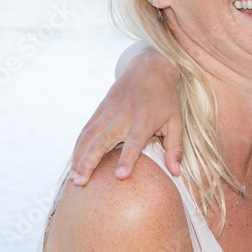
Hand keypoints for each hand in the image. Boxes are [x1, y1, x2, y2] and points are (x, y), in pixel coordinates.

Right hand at [69, 50, 182, 184]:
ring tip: (74, 179)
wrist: (148, 68)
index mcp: (143, 121)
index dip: (127, 159)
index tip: (119, 176)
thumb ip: (175, 148)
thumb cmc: (165, 98)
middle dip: (90, 163)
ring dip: (79, 158)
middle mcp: (123, 117)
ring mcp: (108, 113)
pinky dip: (78, 146)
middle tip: (82, 183)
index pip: (134, 143)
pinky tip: (74, 162)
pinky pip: (86, 130)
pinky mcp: (100, 110)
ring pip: (88, 137)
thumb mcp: (177, 120)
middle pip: (102, 142)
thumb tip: (176, 173)